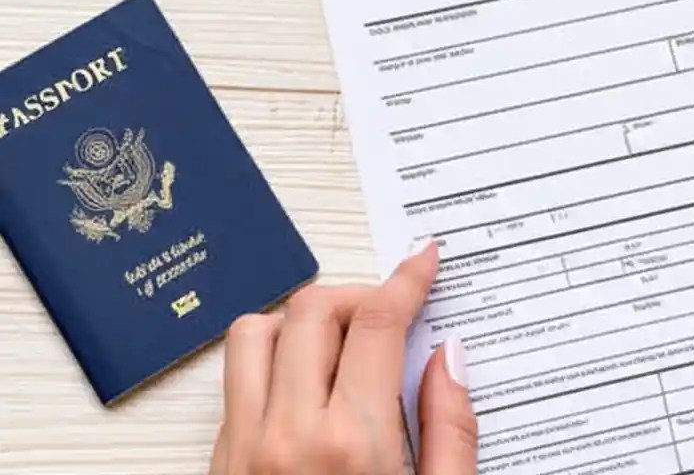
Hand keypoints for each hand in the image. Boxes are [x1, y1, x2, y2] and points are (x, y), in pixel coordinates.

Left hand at [207, 241, 478, 474]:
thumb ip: (450, 431)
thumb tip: (449, 358)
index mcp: (353, 443)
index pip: (378, 324)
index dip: (407, 280)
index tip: (422, 261)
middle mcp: (289, 434)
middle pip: (312, 311)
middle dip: (357, 297)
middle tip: (390, 316)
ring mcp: (244, 447)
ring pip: (254, 333)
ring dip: (298, 323)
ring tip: (338, 346)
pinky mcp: (220, 463)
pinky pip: (234, 383)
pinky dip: (271, 364)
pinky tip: (309, 389)